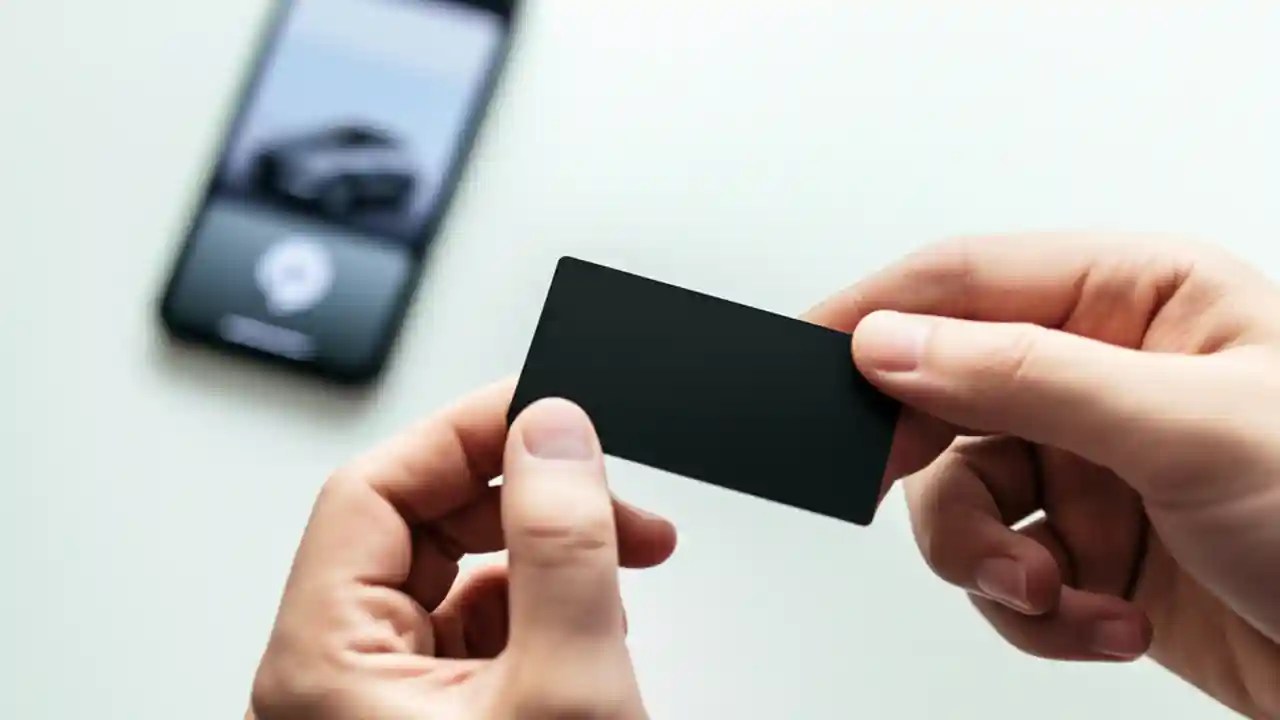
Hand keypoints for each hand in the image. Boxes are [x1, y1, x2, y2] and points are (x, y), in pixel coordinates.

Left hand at [248, 382, 676, 719]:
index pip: (373, 491)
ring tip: (624, 552)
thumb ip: (560, 546)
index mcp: (326, 663)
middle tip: (604, 479)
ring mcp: (387, 700)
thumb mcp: (565, 692)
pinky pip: (481, 623)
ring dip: (543, 545)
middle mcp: (340, 676)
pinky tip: (596, 606)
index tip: (546, 405)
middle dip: (522, 490)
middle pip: (417, 523)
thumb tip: (552, 429)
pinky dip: (544, 598)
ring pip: (457, 570)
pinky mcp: (435, 717)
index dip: (463, 433)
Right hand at [808, 235, 1279, 717]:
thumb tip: (893, 343)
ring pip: (961, 500)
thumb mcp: (1185, 427)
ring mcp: (1092, 467)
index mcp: (1136, 301)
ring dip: (990, 562)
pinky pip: (1003, 572)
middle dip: (931, 473)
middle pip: (944, 401)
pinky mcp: (1090, 551)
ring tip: (1054, 592)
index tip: (806, 353)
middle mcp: (1103, 377)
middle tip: (903, 501)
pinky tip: (1101, 622)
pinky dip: (1033, 611)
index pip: (970, 280)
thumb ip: (1024, 374)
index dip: (879, 312)